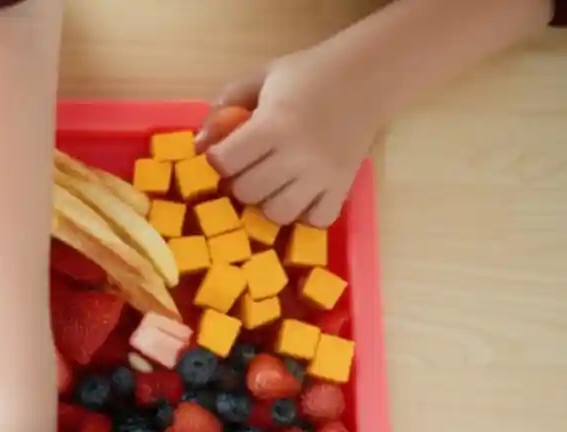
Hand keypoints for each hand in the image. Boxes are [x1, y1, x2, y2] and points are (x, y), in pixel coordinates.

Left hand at [198, 45, 384, 227]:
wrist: (368, 76)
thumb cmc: (308, 75)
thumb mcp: (261, 78)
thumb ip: (224, 105)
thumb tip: (199, 145)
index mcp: (273, 124)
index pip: (224, 162)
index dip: (217, 159)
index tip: (225, 150)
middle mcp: (297, 155)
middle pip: (247, 192)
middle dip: (239, 181)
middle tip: (249, 167)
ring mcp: (322, 176)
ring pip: (277, 214)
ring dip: (268, 202)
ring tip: (273, 184)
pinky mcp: (343, 188)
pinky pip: (316, 221)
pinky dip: (305, 214)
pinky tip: (301, 194)